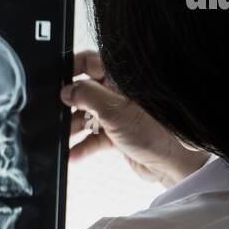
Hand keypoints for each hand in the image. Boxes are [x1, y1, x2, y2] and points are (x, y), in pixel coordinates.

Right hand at [62, 50, 208, 187]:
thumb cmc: (156, 134)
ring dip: (74, 127)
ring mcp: (120, 114)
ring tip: (62, 137)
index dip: (73, 68)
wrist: (172, 165)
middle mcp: (120, 94)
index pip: (92, 62)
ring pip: (88, 115)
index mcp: (122, 80)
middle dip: (69, 103)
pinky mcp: (119, 134)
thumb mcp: (115, 111)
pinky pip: (95, 137)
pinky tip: (73, 154)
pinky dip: (84, 145)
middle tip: (55, 111)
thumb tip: (67, 89)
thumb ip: (87, 95)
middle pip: (86, 91)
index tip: (57, 79)